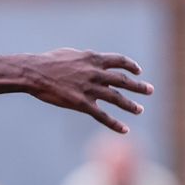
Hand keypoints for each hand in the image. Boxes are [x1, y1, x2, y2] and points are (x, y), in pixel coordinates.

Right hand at [27, 50, 153, 133]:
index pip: (119, 61)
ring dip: (130, 105)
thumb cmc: (48, 62)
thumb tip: (91, 61)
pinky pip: (102, 115)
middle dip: (138, 86)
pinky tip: (124, 129)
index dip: (130, 66)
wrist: (35, 73)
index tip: (138, 71)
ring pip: (116, 98)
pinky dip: (114, 123)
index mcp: (93, 58)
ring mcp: (89, 89)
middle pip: (123, 80)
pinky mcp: (81, 103)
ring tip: (140, 109)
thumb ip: (85, 59)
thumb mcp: (71, 54)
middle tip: (150, 90)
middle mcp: (95, 73)